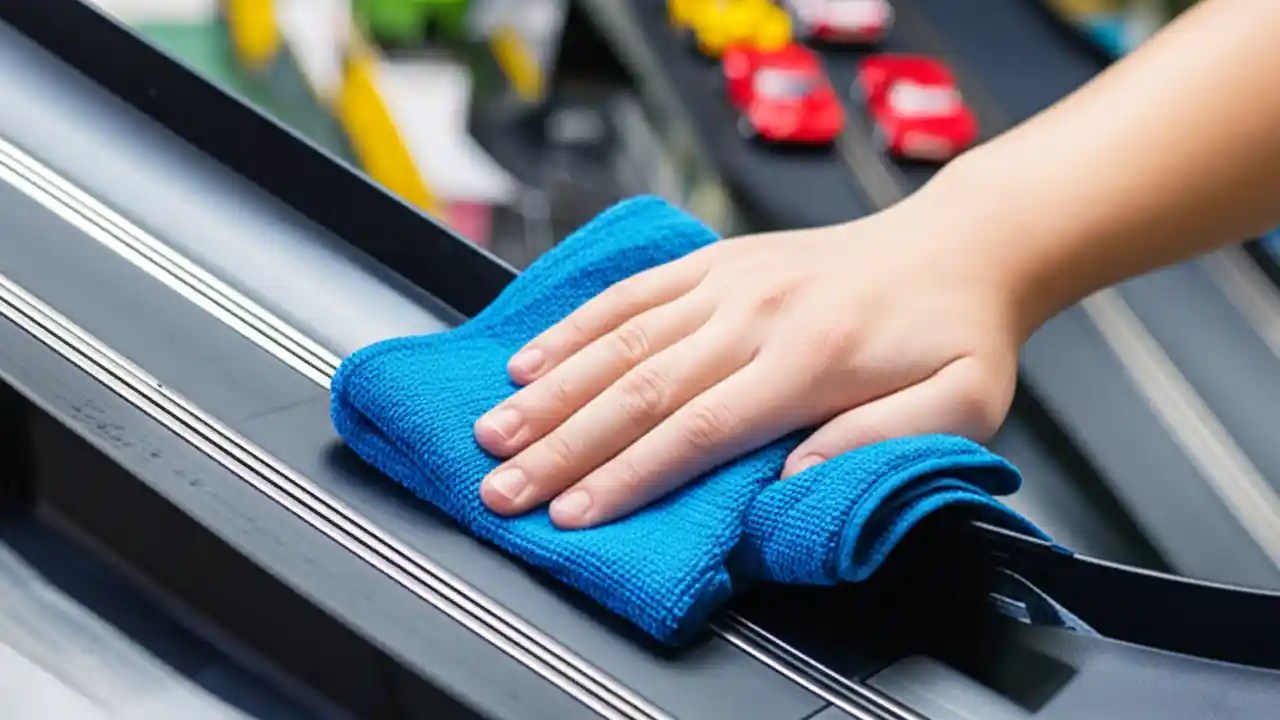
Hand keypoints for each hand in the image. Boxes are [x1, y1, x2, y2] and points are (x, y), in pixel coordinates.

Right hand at [474, 196, 1023, 528]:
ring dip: (550, 390)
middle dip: (562, 445)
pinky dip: (575, 326)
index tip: (572, 515)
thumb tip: (789, 473)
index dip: (627, 476)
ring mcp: (728, 281)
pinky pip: (633, 292)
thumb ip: (878, 440)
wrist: (956, 246)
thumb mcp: (959, 404)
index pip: (698, 429)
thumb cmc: (955, 335)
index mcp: (811, 360)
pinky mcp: (716, 261)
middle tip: (501, 488)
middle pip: (639, 389)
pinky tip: (529, 358)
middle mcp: (755, 315)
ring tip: (494, 432)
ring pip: (620, 340)